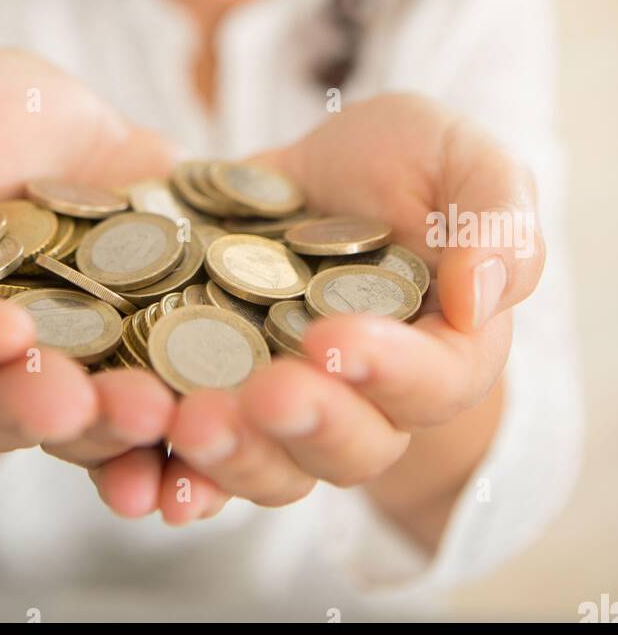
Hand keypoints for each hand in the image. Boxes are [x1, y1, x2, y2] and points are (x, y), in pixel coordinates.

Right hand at [0, 49, 199, 510]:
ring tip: (156, 414)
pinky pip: (163, 411)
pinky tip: (214, 434)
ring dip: (116, 433)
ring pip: (85, 425)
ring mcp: (73, 367)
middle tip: (81, 399)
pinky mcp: (146, 358)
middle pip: (1, 406)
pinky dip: (184, 435)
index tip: (3, 330)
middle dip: (40, 407)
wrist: (70, 123)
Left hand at [156, 93, 543, 527]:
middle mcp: (368, 401)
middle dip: (305, 424)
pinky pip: (195, 458)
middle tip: (261, 395)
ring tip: (190, 422)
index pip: (432, 384)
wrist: (311, 168)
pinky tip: (140, 474)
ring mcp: (288, 406)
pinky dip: (169, 474)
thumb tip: (482, 301)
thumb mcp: (462, 159)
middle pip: (349, 448)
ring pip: (270, 466)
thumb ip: (494, 221)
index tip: (334, 336)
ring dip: (232, 457)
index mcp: (444, 352)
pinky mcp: (218, 396)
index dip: (388, 370)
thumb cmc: (406, 161)